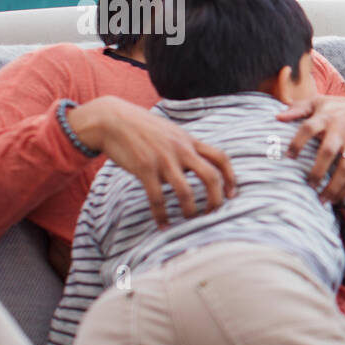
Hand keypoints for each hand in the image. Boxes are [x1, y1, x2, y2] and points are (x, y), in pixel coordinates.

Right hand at [67, 96, 236, 228]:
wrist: (112, 119)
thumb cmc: (143, 128)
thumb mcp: (172, 133)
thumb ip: (187, 148)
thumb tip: (199, 167)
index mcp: (190, 141)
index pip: (221, 158)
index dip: (231, 178)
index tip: (232, 195)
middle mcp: (181, 150)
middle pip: (211, 177)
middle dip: (216, 199)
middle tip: (213, 213)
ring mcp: (163, 160)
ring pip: (186, 192)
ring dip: (191, 211)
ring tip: (190, 221)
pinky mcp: (144, 168)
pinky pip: (157, 198)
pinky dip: (162, 215)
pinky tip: (163, 225)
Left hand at [274, 95, 344, 202]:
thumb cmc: (342, 109)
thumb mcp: (321, 103)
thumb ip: (299, 109)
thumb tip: (277, 117)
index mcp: (326, 117)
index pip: (308, 128)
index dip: (297, 142)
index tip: (288, 157)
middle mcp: (341, 130)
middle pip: (327, 152)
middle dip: (317, 170)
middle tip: (308, 184)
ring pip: (343, 168)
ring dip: (333, 186)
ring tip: (322, 200)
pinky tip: (336, 199)